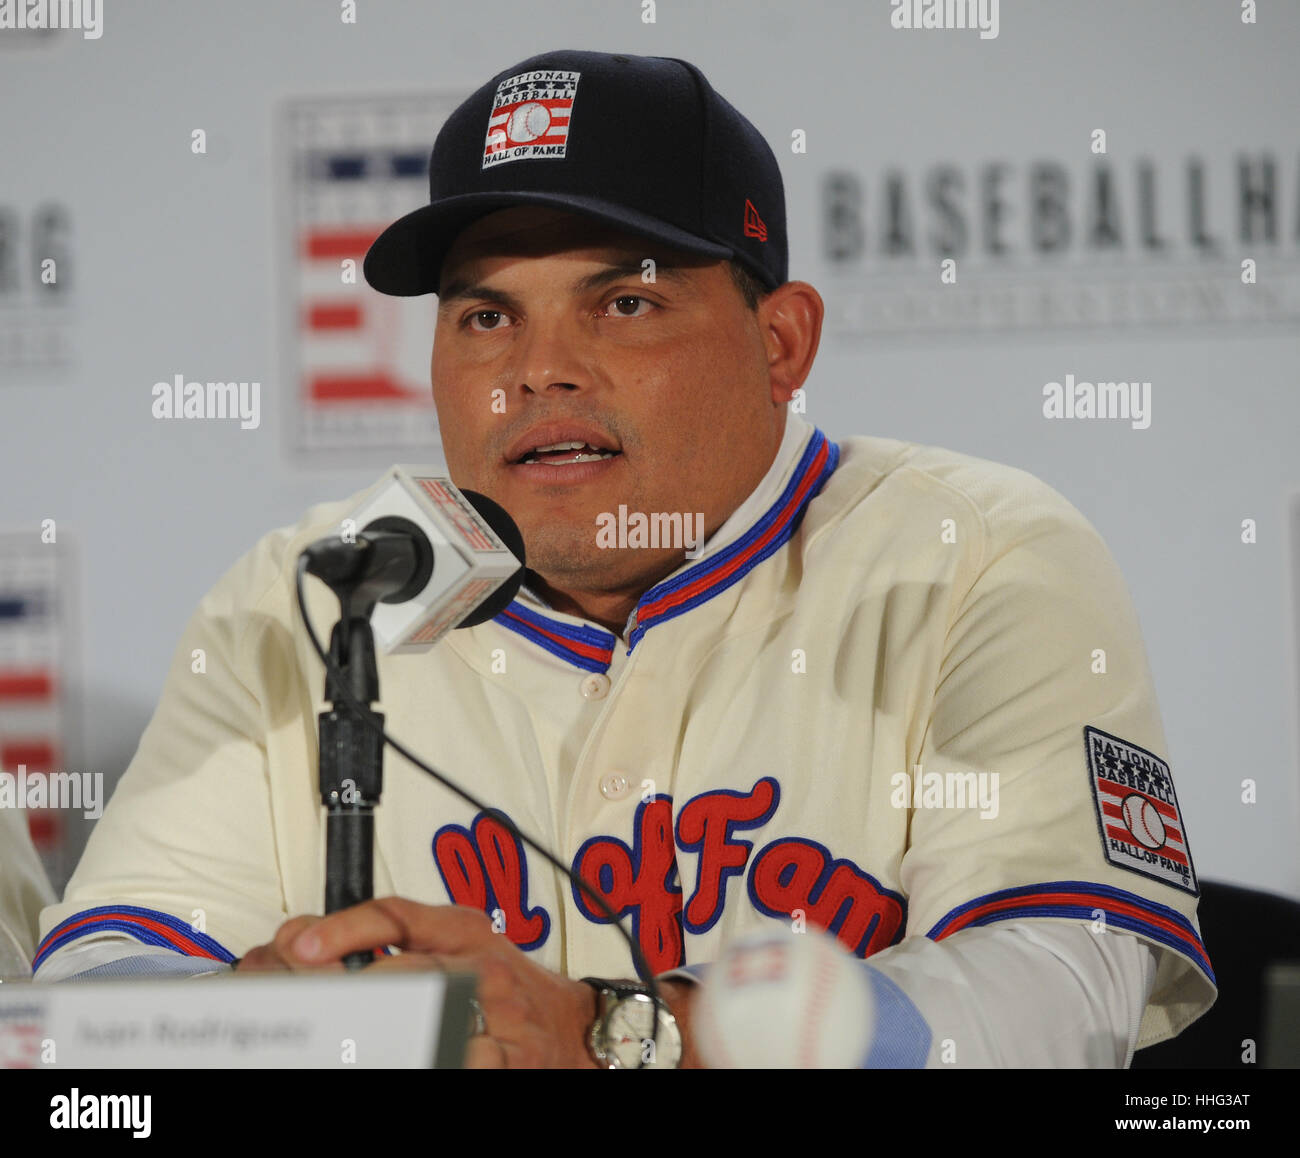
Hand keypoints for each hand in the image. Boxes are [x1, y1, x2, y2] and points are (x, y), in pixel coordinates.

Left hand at [235, 898, 599, 1067]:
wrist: (572, 1029)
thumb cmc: (509, 987)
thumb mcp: (460, 944)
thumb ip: (397, 938)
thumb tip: (310, 944)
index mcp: (465, 931)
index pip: (398, 915)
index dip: (344, 928)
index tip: (301, 944)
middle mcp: (483, 967)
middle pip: (403, 970)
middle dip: (350, 989)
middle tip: (313, 1005)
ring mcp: (498, 1016)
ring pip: (424, 1018)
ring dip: (378, 1030)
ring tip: (346, 1037)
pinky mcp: (509, 1060)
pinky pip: (456, 1058)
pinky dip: (423, 1054)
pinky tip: (398, 1053)